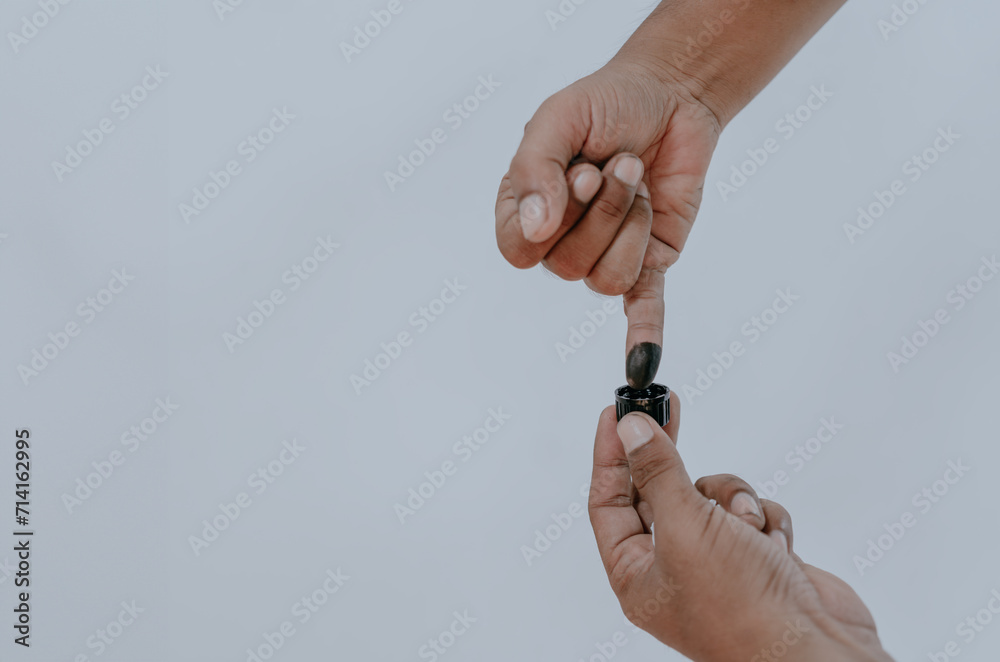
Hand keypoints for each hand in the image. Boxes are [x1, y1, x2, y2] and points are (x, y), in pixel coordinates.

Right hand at [495, 57, 720, 387]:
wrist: (671, 95)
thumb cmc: (607, 103)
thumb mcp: (558, 119)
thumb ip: (535, 170)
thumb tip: (535, 230)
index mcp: (526, 210)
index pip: (518, 251)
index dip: (548, 220)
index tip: (572, 171)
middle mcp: (561, 240)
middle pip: (567, 265)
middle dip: (600, 208)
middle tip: (614, 162)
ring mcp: (605, 254)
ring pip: (606, 278)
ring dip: (628, 224)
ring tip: (637, 178)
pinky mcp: (649, 261)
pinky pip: (642, 307)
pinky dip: (643, 336)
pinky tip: (643, 366)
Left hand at [588, 397, 894, 661]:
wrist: (816, 649)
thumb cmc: (742, 609)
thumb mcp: (686, 528)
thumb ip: (657, 473)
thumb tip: (630, 430)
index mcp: (636, 574)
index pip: (608, 503)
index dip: (610, 456)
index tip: (618, 411)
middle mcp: (671, 569)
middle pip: (658, 493)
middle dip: (668, 458)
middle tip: (668, 409)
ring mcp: (716, 563)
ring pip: (710, 497)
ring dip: (730, 498)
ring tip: (745, 524)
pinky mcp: (757, 558)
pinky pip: (750, 513)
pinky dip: (764, 518)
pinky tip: (775, 544)